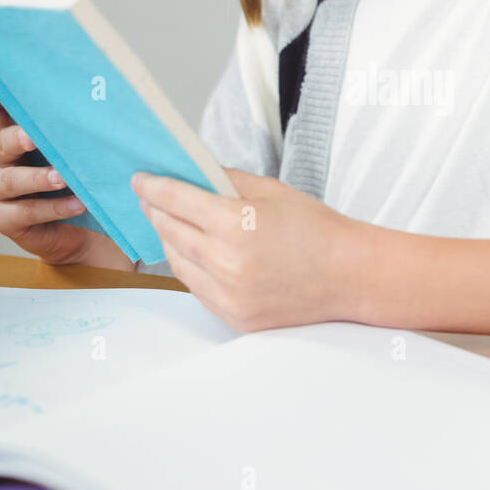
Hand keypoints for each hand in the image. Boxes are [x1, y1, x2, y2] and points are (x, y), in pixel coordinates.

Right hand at [0, 79, 91, 264]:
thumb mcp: (65, 150)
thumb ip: (64, 131)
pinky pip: (28, 212)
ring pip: (12, 181)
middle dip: (17, 139)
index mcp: (5, 135)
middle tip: (34, 137)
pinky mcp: (2, 218)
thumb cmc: (68, 178)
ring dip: (39, 179)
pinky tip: (78, 204)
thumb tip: (90, 107)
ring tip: (63, 177)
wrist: (74, 226)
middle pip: (0, 145)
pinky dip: (55, 208)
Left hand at [131, 167, 358, 331]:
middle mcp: (226, 262)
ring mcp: (229, 294)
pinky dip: (189, 268)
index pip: (177, 200)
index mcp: (235, 224)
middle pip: (170, 232)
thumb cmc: (315, 229)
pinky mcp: (234, 316)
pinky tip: (191, 253)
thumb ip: (226, 180)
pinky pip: (197, 289)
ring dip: (168, 241)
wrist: (348, 275)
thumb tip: (193, 173)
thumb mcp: (270, 191)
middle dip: (155, 211)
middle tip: (149, 199)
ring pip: (178, 264)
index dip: (153, 187)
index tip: (140, 180)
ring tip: (167, 224)